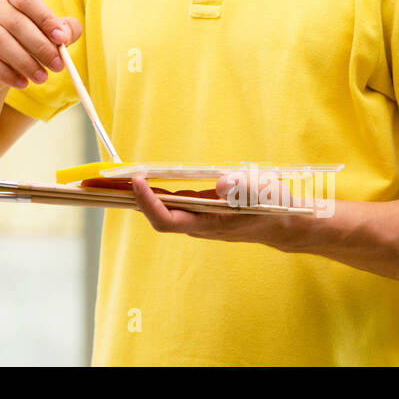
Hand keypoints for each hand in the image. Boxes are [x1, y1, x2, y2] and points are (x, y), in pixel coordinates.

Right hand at [0, 0, 82, 94]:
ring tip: (41, 78)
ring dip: (24, 61)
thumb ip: (64, 31)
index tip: (61, 39)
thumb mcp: (49, 37)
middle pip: (15, 21)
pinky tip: (21, 83)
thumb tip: (65, 34)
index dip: (45, 17)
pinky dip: (5, 73)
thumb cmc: (26, 46)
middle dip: (40, 46)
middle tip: (57, 66)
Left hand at [129, 171, 303, 247]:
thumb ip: (244, 188)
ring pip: (164, 208)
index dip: (148, 203)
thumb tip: (221, 184)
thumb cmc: (274, 209)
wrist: (284, 223)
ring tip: (122, 174)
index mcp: (208, 225)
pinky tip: (148, 176)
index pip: (166, 220)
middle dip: (136, 197)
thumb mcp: (264, 193)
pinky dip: (158, 189)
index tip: (138, 181)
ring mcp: (198, 217)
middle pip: (158, 214)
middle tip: (114, 176)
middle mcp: (197, 224)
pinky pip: (173, 201)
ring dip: (143, 193)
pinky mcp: (201, 209)